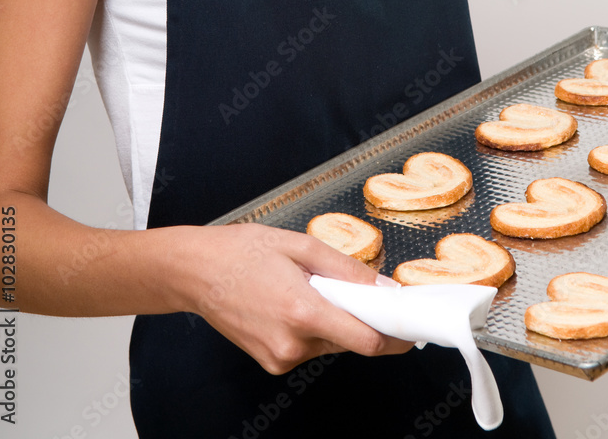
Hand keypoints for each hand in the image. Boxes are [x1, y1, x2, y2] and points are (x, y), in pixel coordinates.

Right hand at [174, 223, 414, 373]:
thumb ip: (347, 270)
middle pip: (351, 341)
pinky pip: (309, 347)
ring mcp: (280, 358)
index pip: (367, 341)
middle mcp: (293, 344)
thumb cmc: (243, 251)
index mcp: (303, 311)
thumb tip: (384, 289)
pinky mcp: (271, 362)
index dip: (395, 335)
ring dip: (333, 319)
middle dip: (360, 317)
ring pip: (330, 343)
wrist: (195, 271)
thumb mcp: (301, 245)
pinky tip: (290, 302)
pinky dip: (312, 327)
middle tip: (352, 287)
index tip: (411, 327)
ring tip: (305, 287)